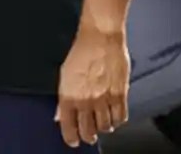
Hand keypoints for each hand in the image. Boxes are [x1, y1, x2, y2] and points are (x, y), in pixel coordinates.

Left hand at [56, 27, 129, 146]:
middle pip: (88, 130)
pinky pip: (121, 117)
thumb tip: (59, 115)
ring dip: (103, 128)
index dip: (71, 137)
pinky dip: (118, 121)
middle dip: (88, 136)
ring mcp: (104, 99)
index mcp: (69, 96)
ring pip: (106, 126)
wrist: (100, 38)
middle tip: (89, 136)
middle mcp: (86, 100)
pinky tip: (114, 117)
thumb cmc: (80, 52)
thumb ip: (63, 97)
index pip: (69, 126)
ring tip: (102, 125)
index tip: (73, 141)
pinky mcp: (120, 94)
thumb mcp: (64, 75)